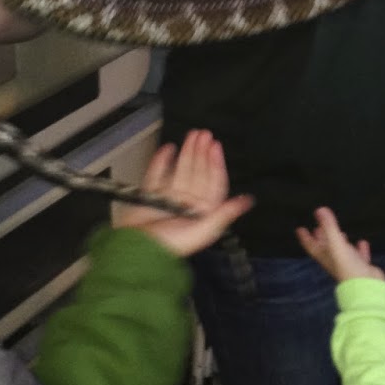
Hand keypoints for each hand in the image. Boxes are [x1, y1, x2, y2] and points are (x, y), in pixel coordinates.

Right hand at [116, 129, 251, 256]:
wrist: (137, 250)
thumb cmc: (170, 246)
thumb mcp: (203, 231)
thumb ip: (224, 213)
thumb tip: (247, 201)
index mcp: (201, 211)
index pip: (213, 182)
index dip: (215, 163)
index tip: (216, 147)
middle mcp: (187, 203)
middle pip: (197, 173)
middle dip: (201, 153)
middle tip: (204, 134)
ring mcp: (168, 198)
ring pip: (180, 170)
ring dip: (186, 153)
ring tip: (191, 135)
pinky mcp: (150, 196)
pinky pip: (158, 174)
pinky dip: (162, 161)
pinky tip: (169, 149)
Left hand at [296, 207, 384, 284]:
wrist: (366, 286)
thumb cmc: (347, 266)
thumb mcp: (337, 244)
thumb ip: (329, 227)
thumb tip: (319, 209)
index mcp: (325, 257)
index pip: (311, 246)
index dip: (305, 237)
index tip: (300, 229)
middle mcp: (334, 261)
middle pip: (325, 248)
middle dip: (321, 238)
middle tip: (317, 228)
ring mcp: (348, 265)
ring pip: (342, 251)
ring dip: (340, 242)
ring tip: (340, 233)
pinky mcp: (361, 267)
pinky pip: (359, 256)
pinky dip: (359, 249)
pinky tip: (362, 243)